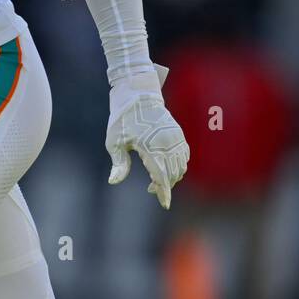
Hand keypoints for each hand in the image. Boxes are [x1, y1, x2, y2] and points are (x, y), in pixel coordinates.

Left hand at [106, 64, 189, 208]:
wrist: (139, 94)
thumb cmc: (123, 118)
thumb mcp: (114, 141)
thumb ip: (119, 162)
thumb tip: (114, 181)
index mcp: (151, 146)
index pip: (162, 175)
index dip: (164, 192)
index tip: (165, 204)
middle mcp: (167, 143)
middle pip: (172, 174)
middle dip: (164, 186)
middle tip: (150, 188)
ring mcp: (175, 138)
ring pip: (180, 166)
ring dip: (172, 177)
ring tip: (156, 179)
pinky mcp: (179, 134)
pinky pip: (184, 156)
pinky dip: (178, 166)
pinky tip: (166, 167)